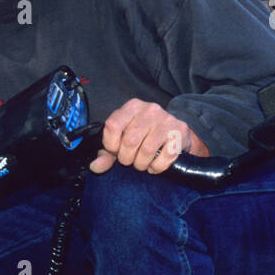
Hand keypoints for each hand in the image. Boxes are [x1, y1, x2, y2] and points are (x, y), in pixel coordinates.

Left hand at [89, 98, 209, 174]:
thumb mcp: (122, 140)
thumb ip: (107, 153)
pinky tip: (155, 165)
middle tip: (130, 160)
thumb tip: (95, 166)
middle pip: (130, 140)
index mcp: (131, 107)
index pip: (112, 125)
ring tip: (142, 164)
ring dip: (142, 164)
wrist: (175, 133)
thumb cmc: (145, 136)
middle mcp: (149, 110)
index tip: (115, 151)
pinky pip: (166, 155)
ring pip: (147, 150)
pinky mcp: (180, 132)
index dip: (111, 144)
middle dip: (127, 158)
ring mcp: (166, 119)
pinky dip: (157, 166)